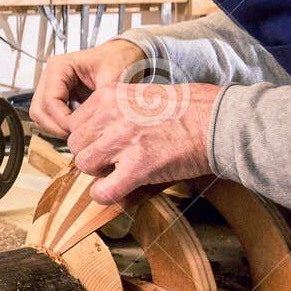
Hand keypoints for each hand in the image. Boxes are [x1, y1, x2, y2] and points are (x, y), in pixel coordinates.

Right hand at [31, 39, 147, 135]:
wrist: (122, 56)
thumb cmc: (117, 59)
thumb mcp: (112, 78)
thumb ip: (100, 101)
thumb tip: (92, 123)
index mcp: (59, 66)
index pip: (49, 100)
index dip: (62, 119)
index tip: (79, 129)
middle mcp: (51, 76)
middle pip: (38, 110)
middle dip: (56, 126)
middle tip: (76, 136)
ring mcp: (52, 87)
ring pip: (40, 116)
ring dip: (56, 128)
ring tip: (78, 132)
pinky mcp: (58, 97)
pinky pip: (50, 117)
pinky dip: (61, 126)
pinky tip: (79, 127)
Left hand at [67, 82, 221, 203]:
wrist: (217, 120)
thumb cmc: (186, 109)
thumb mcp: (140, 96)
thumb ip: (114, 110)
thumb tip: (98, 132)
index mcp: (108, 95)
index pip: (74, 122)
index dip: (87, 137)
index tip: (101, 144)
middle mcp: (109, 115)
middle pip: (75, 144)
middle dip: (91, 154)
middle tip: (111, 159)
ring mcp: (122, 141)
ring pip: (84, 165)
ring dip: (98, 173)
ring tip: (118, 172)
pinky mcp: (138, 166)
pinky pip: (104, 190)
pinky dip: (106, 195)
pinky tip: (118, 191)